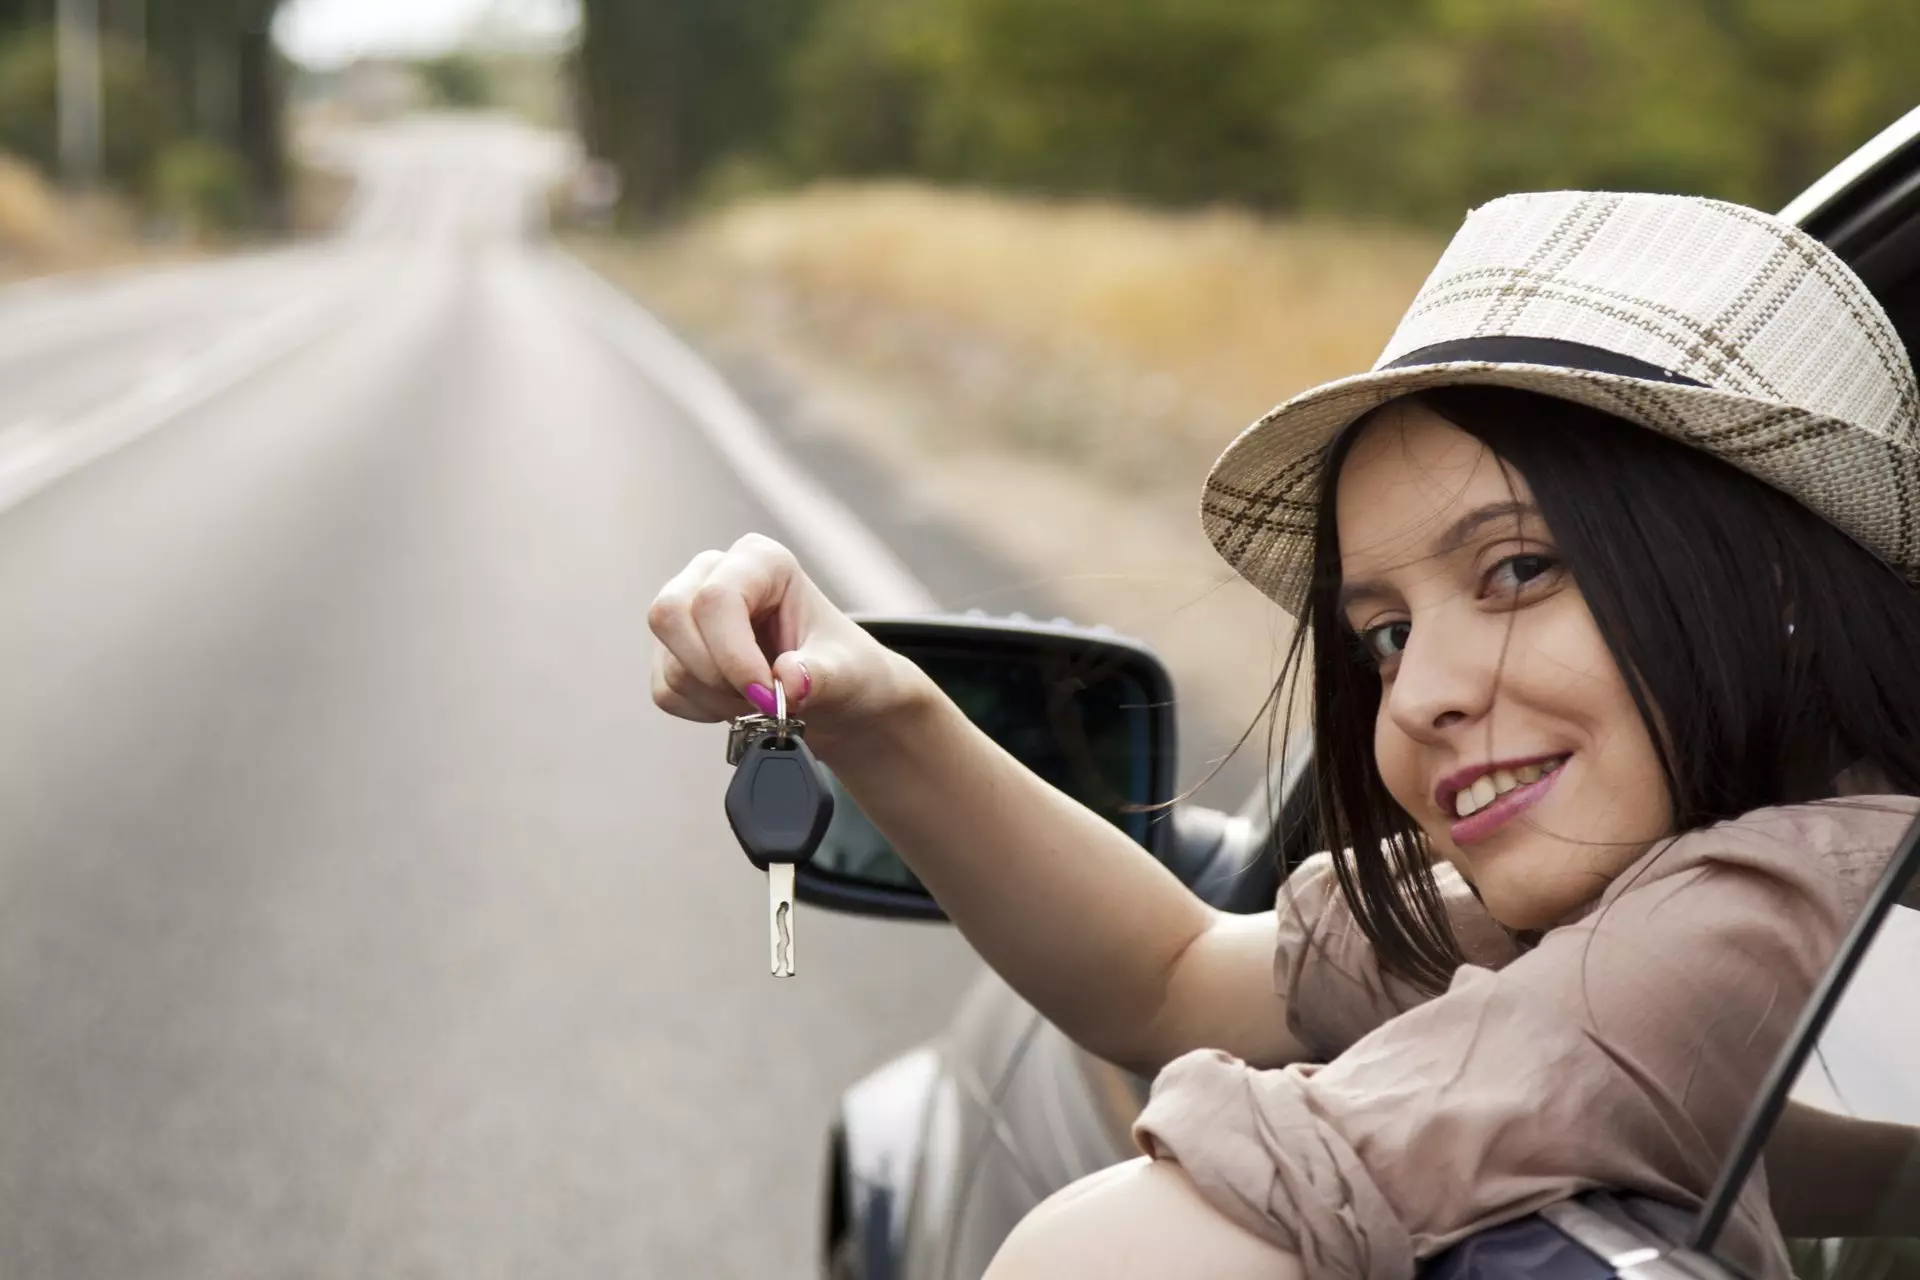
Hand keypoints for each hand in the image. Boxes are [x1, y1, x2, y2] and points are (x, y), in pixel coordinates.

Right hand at [647, 534, 930, 752]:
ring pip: (670, 662)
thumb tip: (790, 678)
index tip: (766, 694)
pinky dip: (704, 710)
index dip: (733, 654)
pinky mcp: (672, 652)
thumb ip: (822, 675)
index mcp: (760, 561)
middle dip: (716, 675)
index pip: (716, 597)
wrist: (835, 693)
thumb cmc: (843, 666)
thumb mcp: (848, 671)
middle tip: (761, 699)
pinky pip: (666, 690)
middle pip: (671, 617)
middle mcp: (713, 575)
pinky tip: (737, 704)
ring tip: (759, 701)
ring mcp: (687, 612)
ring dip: (716, 698)